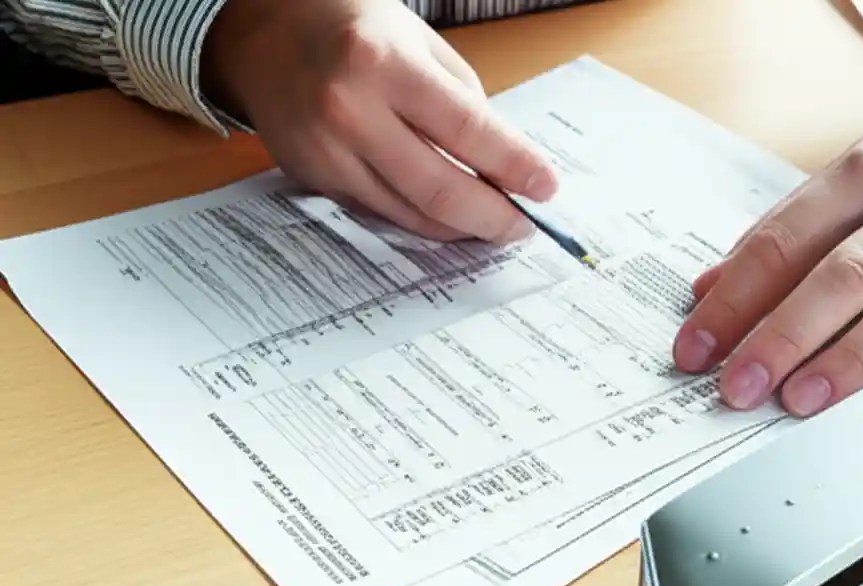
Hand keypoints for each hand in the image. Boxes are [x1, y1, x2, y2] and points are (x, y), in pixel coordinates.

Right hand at [202, 0, 556, 242]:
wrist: (263, 33)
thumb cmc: (352, 28)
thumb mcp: (418, 41)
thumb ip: (462, 101)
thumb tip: (503, 166)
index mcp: (383, 63)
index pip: (467, 128)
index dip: (515, 165)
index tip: (546, 187)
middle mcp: (349, 110)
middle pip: (439, 188)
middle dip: (493, 216)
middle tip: (524, 226)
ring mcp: (326, 151)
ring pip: (410, 214)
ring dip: (461, 227)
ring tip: (493, 223)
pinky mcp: (313, 178)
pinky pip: (381, 213)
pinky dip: (422, 219)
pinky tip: (448, 216)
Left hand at [671, 18, 862, 416]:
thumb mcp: (850, 175)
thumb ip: (783, 232)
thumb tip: (708, 292)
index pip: (784, 241)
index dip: (734, 299)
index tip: (694, 349)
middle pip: (844, 274)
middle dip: (783, 336)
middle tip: (739, 387)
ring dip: (852, 358)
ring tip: (803, 402)